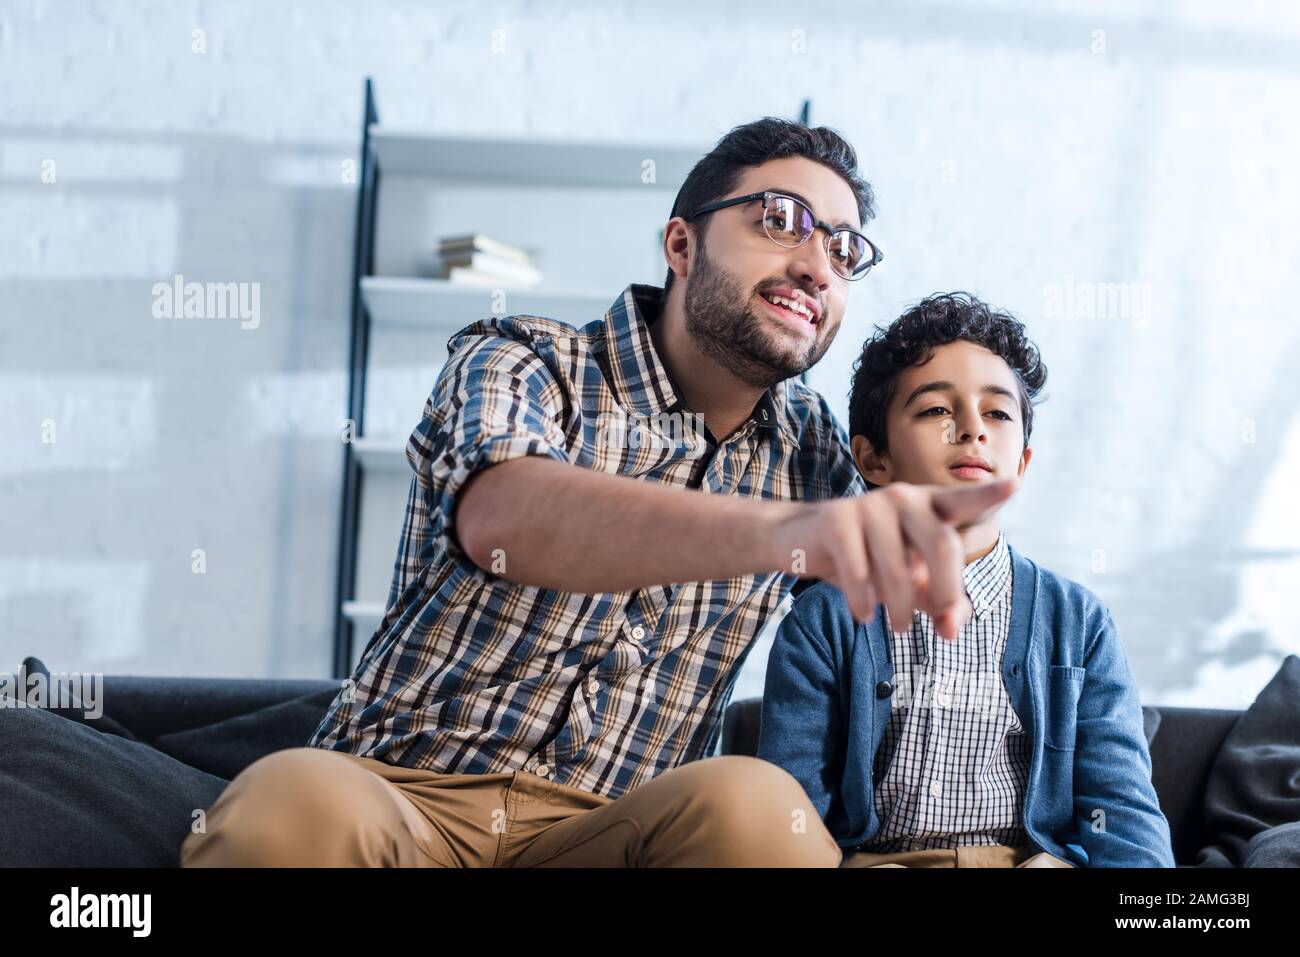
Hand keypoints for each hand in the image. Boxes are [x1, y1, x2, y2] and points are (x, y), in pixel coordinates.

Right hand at [772, 477, 1019, 638]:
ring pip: (900, 569)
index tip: (1016, 483)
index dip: (990, 492)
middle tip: (943, 629)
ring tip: (899, 629)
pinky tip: (863, 614)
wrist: (798, 540)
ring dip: (901, 609)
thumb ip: (936, 599)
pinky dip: (864, 602)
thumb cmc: (864, 558)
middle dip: (947, 593)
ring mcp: (869, 505)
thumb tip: (952, 627)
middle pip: (942, 545)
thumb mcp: (906, 580)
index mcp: (928, 507)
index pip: (964, 500)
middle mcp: (903, 498)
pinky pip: (859, 571)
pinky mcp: (837, 519)